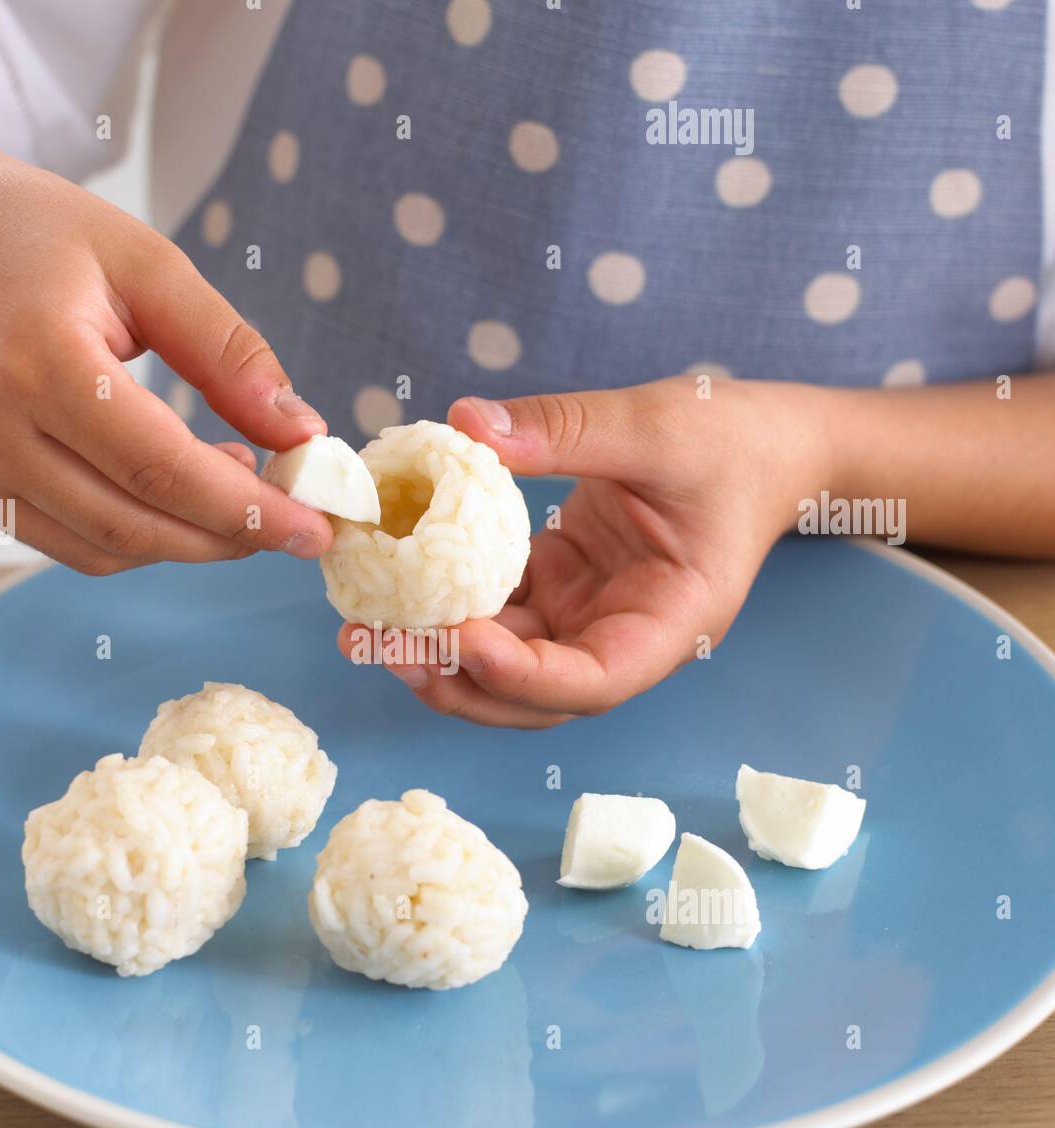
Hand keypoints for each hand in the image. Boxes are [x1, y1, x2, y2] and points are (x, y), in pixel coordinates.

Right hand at [0, 144, 330, 572]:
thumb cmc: (39, 235)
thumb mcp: (149, 264)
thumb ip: (229, 352)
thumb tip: (302, 433)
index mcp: (36, 357)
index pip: (162, 469)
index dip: (248, 511)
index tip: (315, 528)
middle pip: (135, 522)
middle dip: (228, 536)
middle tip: (291, 521)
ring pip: (104, 547)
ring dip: (185, 539)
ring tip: (234, 488)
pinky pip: (68, 542)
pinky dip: (136, 534)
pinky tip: (175, 493)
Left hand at [341, 377, 829, 726]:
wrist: (767, 444)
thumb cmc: (735, 441)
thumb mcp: (657, 426)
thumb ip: (565, 429)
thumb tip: (463, 426)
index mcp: (669, 624)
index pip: (589, 682)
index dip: (519, 674)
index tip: (457, 635)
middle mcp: (623, 638)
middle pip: (532, 696)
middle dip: (455, 682)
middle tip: (379, 646)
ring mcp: (587, 617)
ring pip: (505, 666)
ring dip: (438, 655)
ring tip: (366, 627)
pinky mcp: (560, 588)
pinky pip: (496, 612)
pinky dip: (447, 605)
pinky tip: (395, 583)